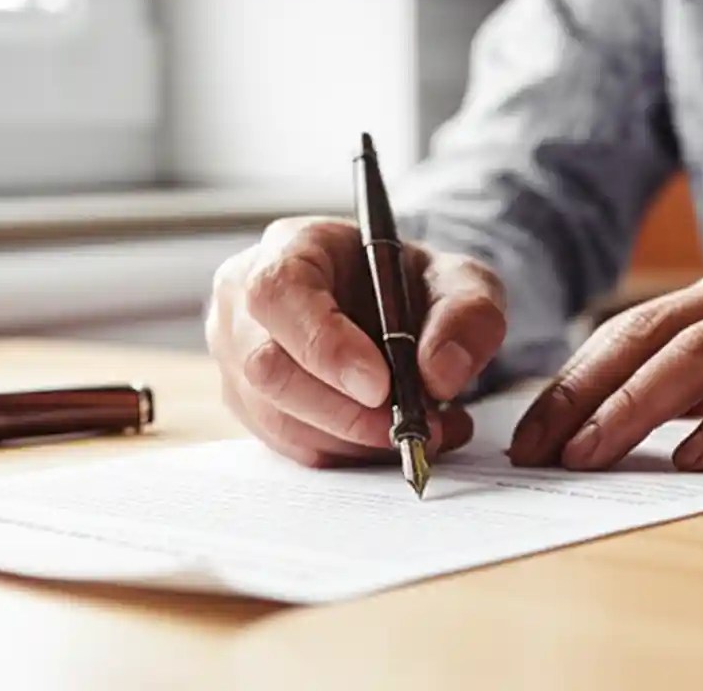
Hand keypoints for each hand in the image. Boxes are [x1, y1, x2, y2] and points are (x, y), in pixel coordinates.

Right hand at [207, 217, 506, 466]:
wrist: (394, 310)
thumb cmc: (412, 287)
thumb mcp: (460, 282)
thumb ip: (466, 315)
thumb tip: (441, 373)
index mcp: (289, 249)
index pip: (279, 292)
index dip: (323, 344)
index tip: (379, 385)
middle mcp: (244, 303)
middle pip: (267, 367)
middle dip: (345, 411)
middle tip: (411, 425)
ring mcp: (236, 359)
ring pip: (277, 418)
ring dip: (355, 439)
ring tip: (422, 430)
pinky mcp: (250, 407)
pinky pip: (289, 446)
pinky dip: (348, 454)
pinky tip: (391, 438)